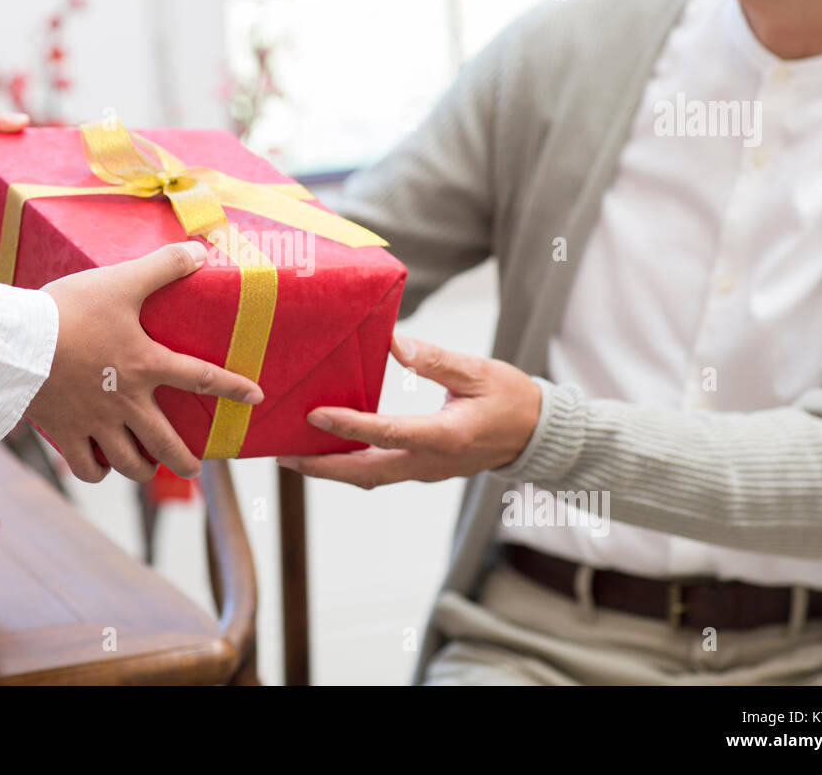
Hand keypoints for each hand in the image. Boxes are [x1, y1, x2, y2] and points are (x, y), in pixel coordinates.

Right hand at [27, 240, 264, 483]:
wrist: (15, 342)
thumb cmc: (69, 310)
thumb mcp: (121, 281)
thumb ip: (162, 266)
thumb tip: (200, 250)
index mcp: (146, 364)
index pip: (203, 378)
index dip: (233, 388)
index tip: (254, 398)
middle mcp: (127, 401)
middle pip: (166, 444)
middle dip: (185, 463)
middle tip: (193, 470)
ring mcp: (95, 422)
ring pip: (128, 464)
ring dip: (142, 469)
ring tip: (147, 465)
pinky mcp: (64, 433)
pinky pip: (86, 469)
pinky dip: (96, 472)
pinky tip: (100, 465)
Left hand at [274, 335, 540, 488]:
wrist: (538, 436)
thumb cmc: (512, 399)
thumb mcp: (480, 371)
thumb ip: (435, 360)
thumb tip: (395, 343)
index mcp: (447, 437)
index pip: (388, 433)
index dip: (350, 426)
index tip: (315, 415)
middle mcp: (431, 463)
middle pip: (367, 472)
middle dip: (323, 468)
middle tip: (284, 455)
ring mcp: (427, 472)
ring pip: (370, 477)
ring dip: (332, 470)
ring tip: (294, 455)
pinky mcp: (424, 470)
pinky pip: (380, 472)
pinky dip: (351, 465)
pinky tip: (329, 449)